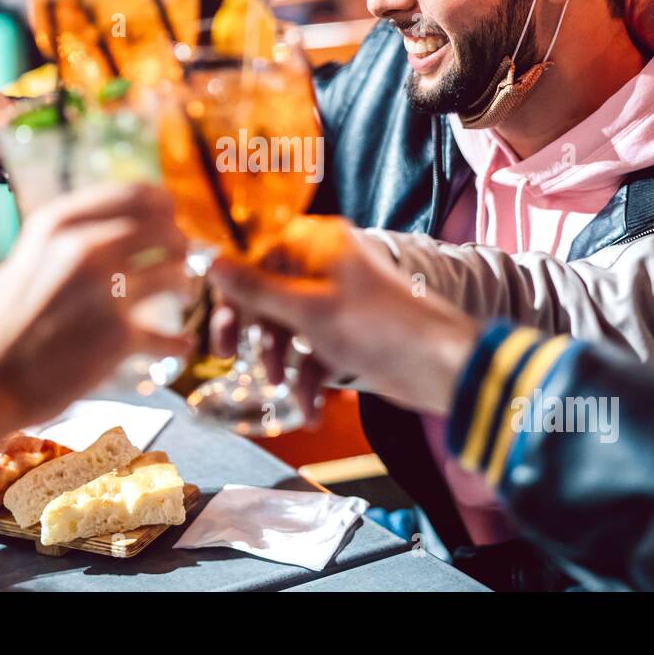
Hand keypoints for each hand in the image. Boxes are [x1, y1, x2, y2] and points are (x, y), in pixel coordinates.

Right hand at [0, 182, 191, 461]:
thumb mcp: (23, 259)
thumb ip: (61, 240)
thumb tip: (98, 226)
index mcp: (61, 223)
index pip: (135, 194)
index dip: (162, 205)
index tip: (170, 217)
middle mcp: (87, 247)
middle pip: (166, 230)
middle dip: (179, 245)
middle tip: (180, 260)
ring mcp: (107, 289)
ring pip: (175, 273)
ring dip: (184, 285)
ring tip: (183, 296)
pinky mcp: (119, 335)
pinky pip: (168, 334)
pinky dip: (177, 342)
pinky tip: (179, 345)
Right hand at [208, 216, 478, 417]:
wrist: (441, 368)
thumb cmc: (379, 327)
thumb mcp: (306, 310)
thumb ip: (255, 289)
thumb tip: (212, 263)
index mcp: (317, 244)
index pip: (257, 251)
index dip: (234, 284)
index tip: (220, 316)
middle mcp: (325, 266)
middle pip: (268, 291)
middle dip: (254, 328)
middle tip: (228, 353)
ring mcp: (337, 303)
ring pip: (287, 325)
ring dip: (280, 359)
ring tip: (281, 383)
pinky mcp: (347, 336)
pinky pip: (312, 353)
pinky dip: (308, 381)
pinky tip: (311, 410)